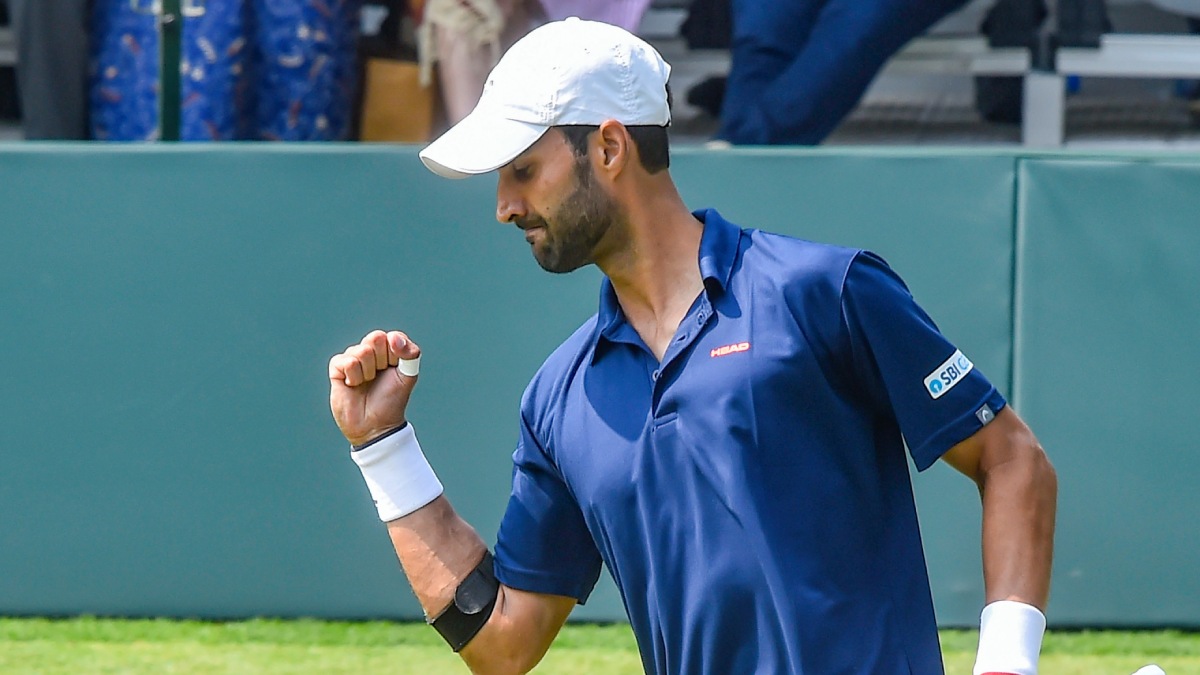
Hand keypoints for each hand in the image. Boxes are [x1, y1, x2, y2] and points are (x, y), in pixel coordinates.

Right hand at [329, 330, 420, 445]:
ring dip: (368, 372)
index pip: (392, 337)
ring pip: (361, 351)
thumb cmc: (391, 401)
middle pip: (375, 338)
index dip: (396, 353)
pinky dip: (354, 376)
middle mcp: (370, 352)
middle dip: (381, 360)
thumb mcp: (408, 376)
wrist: (375, 425)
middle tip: (380, 376)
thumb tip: (393, 337)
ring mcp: (352, 358)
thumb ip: (410, 353)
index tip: (396, 368)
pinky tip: (353, 385)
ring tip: (367, 383)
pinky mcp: (337, 368)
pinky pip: (346, 361)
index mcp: (388, 350)